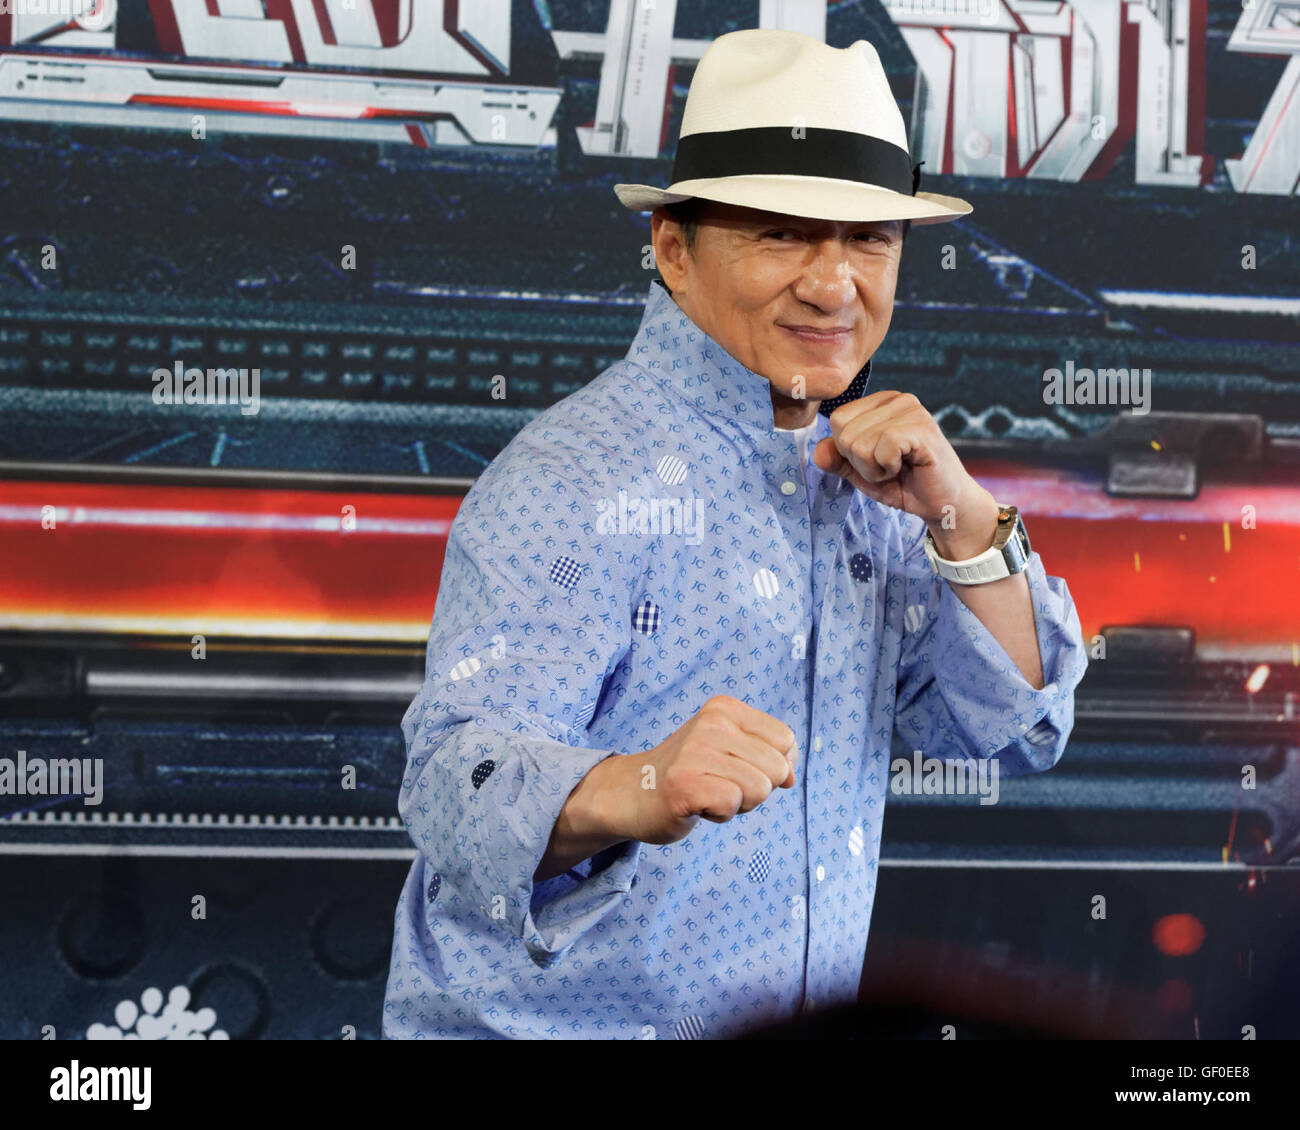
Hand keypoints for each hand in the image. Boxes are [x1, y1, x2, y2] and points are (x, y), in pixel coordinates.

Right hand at [605, 696, 797, 846]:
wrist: (632, 793)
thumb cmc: (690, 774)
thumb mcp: (730, 749)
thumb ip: (769, 756)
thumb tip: (791, 778)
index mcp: (724, 708)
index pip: (786, 740)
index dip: (772, 765)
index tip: (737, 767)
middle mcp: (711, 723)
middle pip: (777, 768)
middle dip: (756, 788)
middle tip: (719, 784)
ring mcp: (695, 753)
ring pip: (760, 789)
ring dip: (738, 803)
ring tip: (707, 793)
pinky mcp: (683, 785)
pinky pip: (732, 804)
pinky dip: (719, 814)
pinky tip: (697, 805)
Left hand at [811, 390, 999, 557]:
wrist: (943, 504)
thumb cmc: (906, 484)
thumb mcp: (862, 473)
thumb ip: (838, 460)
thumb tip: (818, 451)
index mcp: (881, 402)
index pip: (838, 421)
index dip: (849, 452)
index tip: (878, 460)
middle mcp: (897, 399)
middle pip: (844, 432)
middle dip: (861, 462)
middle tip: (891, 468)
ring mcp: (911, 410)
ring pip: (859, 442)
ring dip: (875, 468)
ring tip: (900, 468)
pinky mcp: (922, 427)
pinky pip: (882, 448)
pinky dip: (887, 467)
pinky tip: (908, 467)